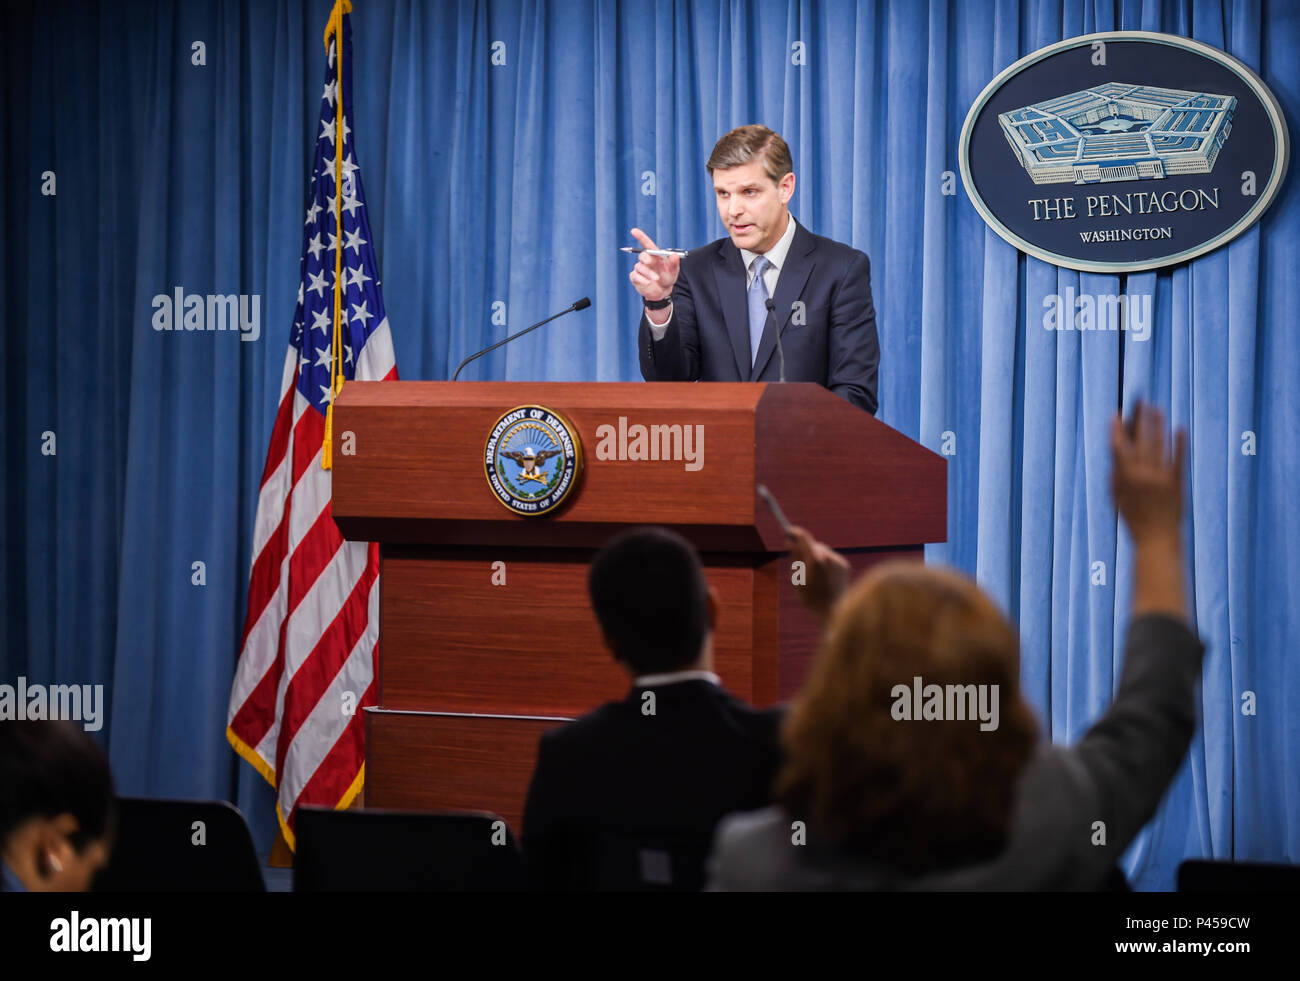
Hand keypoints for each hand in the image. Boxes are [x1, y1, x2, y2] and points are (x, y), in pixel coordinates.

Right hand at [627, 228, 679, 305]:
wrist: (662, 291)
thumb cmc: (668, 277)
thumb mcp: (673, 271)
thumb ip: (674, 263)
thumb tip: (675, 255)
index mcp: (654, 255)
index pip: (646, 243)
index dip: (640, 236)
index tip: (633, 230)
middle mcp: (646, 260)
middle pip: (642, 255)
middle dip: (646, 258)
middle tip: (650, 262)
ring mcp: (640, 269)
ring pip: (640, 267)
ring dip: (648, 273)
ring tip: (657, 279)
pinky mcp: (635, 278)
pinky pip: (635, 276)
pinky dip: (642, 279)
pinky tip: (648, 283)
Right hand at [788, 525, 850, 624]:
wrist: (834, 611)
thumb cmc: (811, 597)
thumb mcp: (797, 578)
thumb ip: (795, 558)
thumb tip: (790, 541)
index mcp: (814, 560)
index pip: (804, 538)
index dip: (796, 533)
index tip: (790, 531)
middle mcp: (828, 557)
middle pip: (813, 545)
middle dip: (806, 548)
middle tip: (797, 553)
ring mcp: (838, 561)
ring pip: (823, 551)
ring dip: (816, 556)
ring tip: (812, 573)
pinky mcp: (845, 565)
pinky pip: (831, 558)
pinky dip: (826, 563)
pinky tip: (824, 577)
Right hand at [1111, 401, 1186, 545]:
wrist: (1157, 540)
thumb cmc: (1134, 519)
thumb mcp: (1117, 497)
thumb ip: (1116, 474)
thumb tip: (1115, 451)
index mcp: (1124, 479)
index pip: (1119, 447)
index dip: (1117, 429)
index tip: (1116, 413)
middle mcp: (1142, 476)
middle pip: (1140, 441)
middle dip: (1138, 419)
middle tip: (1139, 401)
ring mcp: (1160, 478)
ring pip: (1159, 445)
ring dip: (1157, 425)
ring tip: (1157, 409)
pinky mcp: (1177, 483)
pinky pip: (1178, 458)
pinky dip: (1179, 443)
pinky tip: (1179, 428)